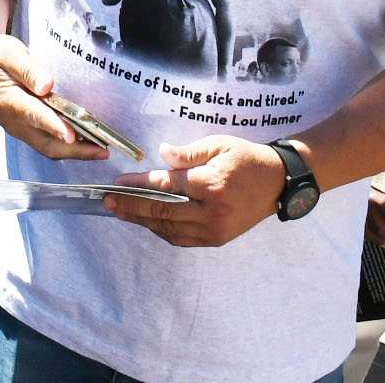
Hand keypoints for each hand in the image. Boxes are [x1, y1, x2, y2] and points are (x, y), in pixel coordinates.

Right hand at [0, 30, 108, 160]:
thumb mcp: (8, 52)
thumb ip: (28, 69)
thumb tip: (47, 85)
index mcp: (8, 99)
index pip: (34, 115)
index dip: (53, 126)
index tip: (72, 135)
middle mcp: (13, 120)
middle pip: (46, 143)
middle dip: (75, 150)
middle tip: (102, 150)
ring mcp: (18, 128)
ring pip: (47, 147)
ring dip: (74, 152)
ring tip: (100, 150)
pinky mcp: (23, 129)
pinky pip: (45, 143)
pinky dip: (65, 146)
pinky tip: (83, 142)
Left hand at [115, 135, 285, 245]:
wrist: (277, 183)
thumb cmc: (245, 159)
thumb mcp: (218, 146)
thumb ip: (188, 154)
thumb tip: (161, 153)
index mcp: (213, 185)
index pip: (167, 187)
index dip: (139, 186)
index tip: (117, 184)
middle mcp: (213, 212)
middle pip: (163, 212)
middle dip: (132, 207)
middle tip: (107, 202)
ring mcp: (215, 230)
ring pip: (170, 229)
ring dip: (142, 221)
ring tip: (119, 212)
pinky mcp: (217, 239)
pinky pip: (181, 238)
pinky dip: (161, 230)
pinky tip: (145, 220)